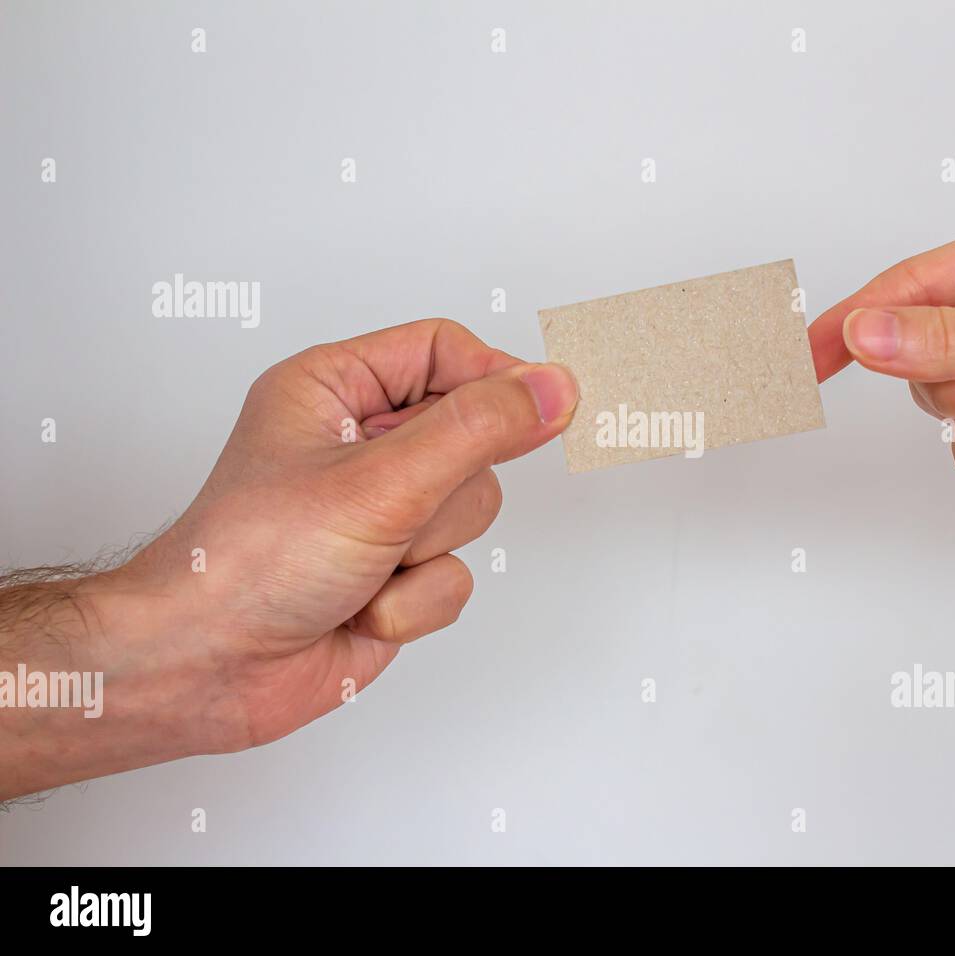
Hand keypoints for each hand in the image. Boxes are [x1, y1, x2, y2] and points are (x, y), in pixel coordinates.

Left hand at [0, 320, 576, 798]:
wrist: (206, 670)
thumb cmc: (249, 561)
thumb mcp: (380, 479)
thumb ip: (478, 429)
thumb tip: (553, 388)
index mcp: (335, 389)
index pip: (442, 350)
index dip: (496, 376)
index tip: (542, 407)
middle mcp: (360, 445)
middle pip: (473, 437)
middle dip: (443, 492)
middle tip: (395, 510)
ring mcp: (381, 513)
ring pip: (471, 512)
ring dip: (425, 553)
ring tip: (364, 565)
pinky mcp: (395, 575)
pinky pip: (456, 576)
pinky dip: (416, 601)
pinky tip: (361, 608)